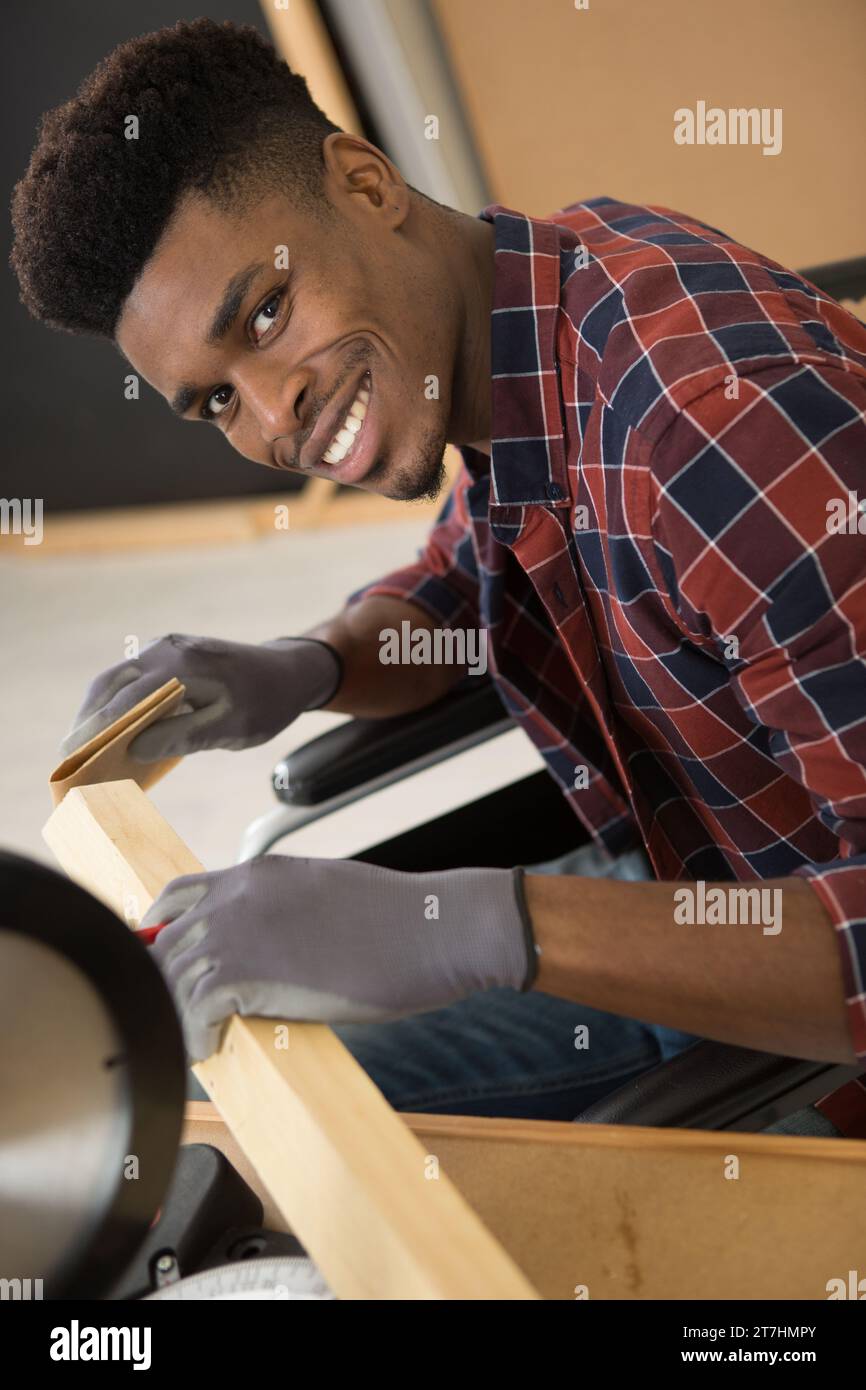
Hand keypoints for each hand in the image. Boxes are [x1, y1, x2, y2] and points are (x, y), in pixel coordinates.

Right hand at [60, 634, 341, 760]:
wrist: (288, 671)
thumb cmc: (265, 703)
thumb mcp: (232, 729)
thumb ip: (184, 736)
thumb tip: (136, 748)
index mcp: (182, 665)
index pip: (127, 697)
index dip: (96, 727)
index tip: (74, 754)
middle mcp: (166, 649)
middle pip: (110, 684)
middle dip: (86, 720)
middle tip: (68, 757)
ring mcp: (163, 648)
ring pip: (115, 678)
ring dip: (96, 710)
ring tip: (81, 748)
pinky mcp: (165, 654)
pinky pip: (131, 677)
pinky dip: (114, 702)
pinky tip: (108, 731)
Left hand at [142, 855, 537, 1061]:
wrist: (435, 929)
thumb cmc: (400, 921)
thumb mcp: (328, 894)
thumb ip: (285, 911)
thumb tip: (269, 947)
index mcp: (257, 873)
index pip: (178, 894)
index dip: (161, 932)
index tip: (163, 965)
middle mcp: (237, 895)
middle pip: (166, 943)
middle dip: (167, 985)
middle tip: (185, 1021)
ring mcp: (237, 930)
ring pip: (173, 978)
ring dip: (181, 1016)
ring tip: (200, 1043)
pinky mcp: (247, 972)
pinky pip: (193, 1011)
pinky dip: (197, 1038)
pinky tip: (214, 1051)